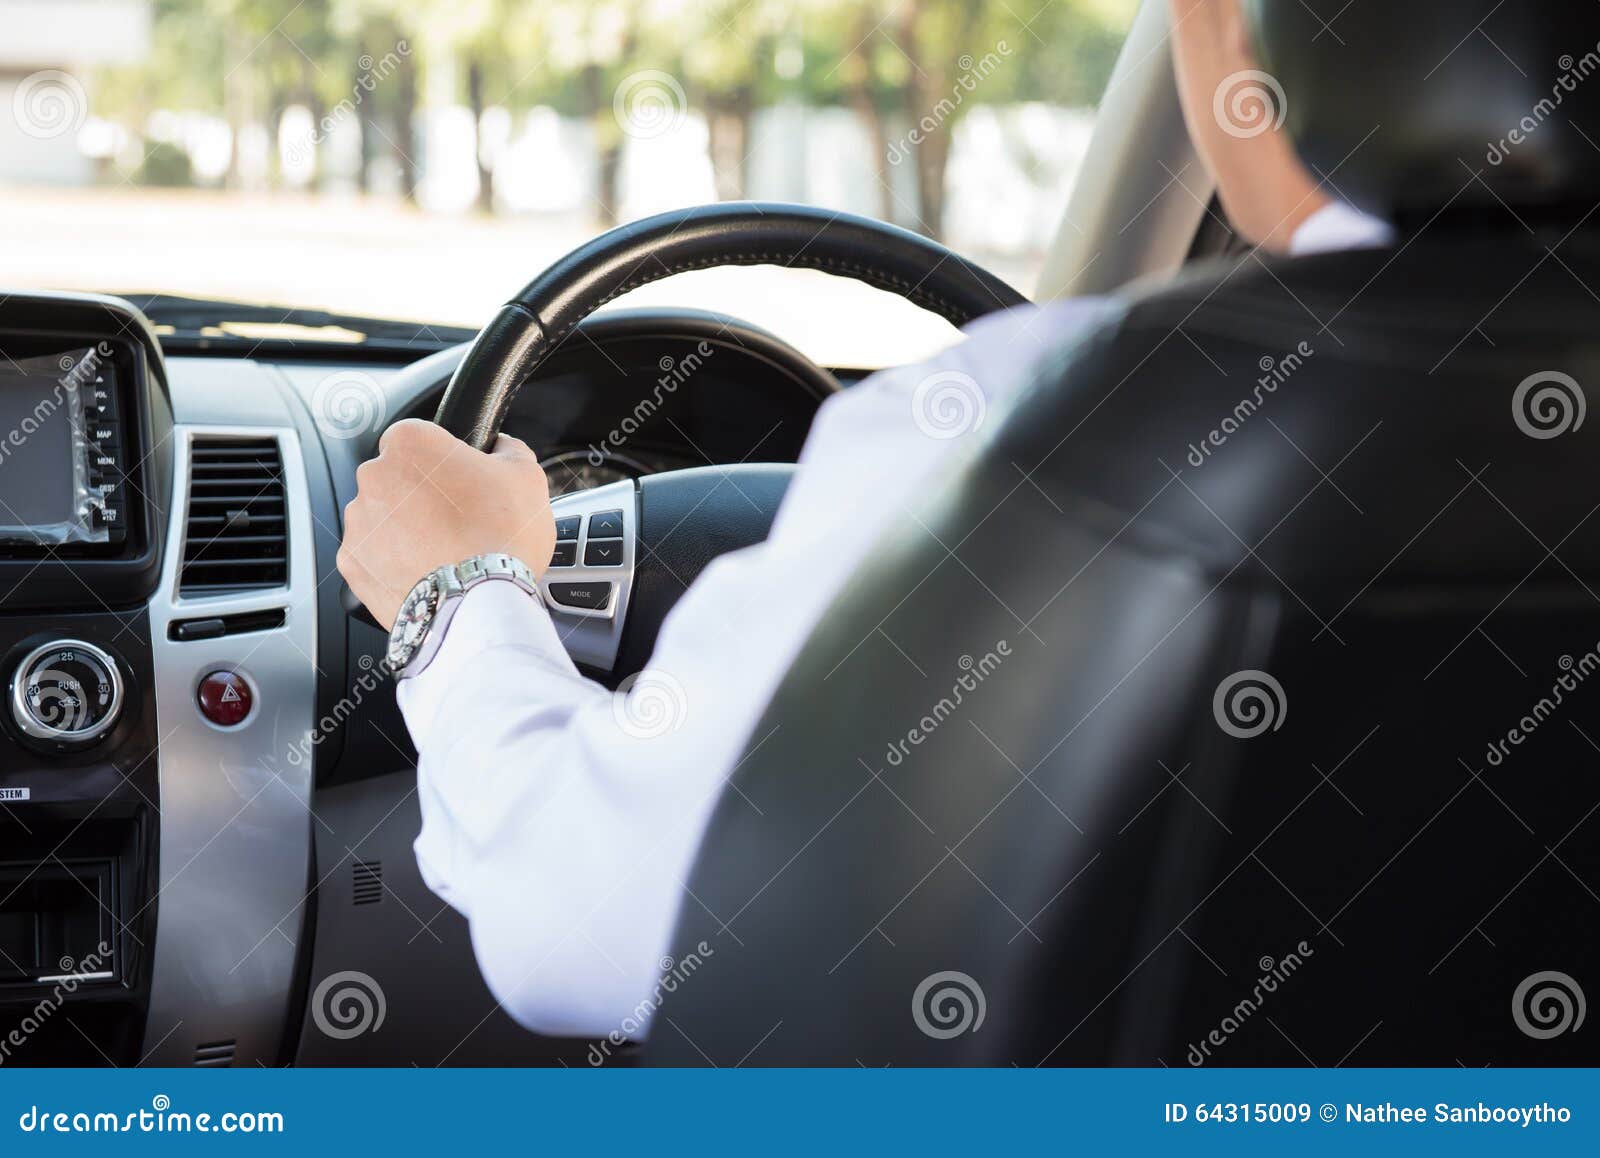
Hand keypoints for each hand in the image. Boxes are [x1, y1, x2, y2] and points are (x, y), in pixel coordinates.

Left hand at [338, 419, 554, 628]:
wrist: (478, 605)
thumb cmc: (501, 537)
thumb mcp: (527, 476)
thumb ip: (508, 450)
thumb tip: (501, 448)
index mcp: (410, 442)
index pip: (422, 437)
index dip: (447, 460)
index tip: (463, 481)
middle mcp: (373, 476)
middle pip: (399, 477)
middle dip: (424, 494)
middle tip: (460, 520)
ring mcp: (359, 521)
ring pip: (384, 516)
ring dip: (407, 528)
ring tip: (445, 551)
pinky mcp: (353, 562)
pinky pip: (374, 554)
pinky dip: (394, 561)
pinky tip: (427, 571)